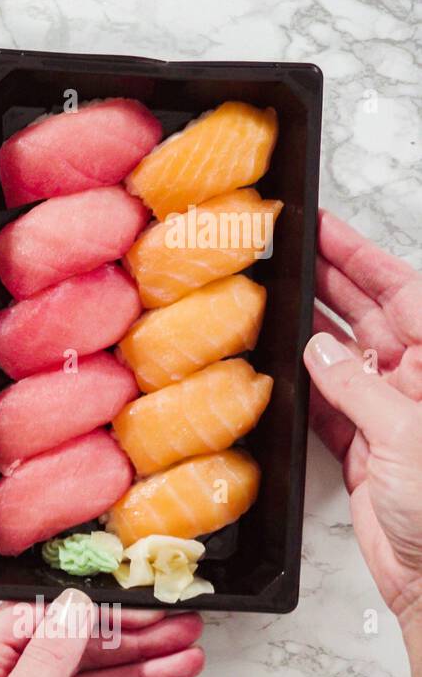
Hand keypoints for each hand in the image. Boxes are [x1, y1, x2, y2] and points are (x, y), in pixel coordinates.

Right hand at [305, 211, 421, 626]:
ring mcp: (388, 415)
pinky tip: (275, 365)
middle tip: (284, 250)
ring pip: (341, 357)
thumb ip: (357, 387)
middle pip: (371, 315)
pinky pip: (324, 405)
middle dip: (330, 280)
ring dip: (308, 329)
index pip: (404, 292)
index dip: (361, 256)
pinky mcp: (361, 449)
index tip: (322, 227)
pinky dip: (299, 386)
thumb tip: (317, 350)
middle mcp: (416, 383)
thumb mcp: (405, 436)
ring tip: (268, 296)